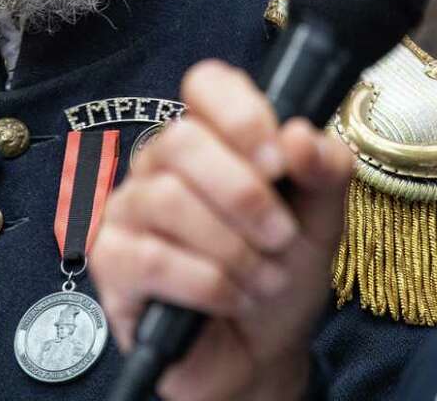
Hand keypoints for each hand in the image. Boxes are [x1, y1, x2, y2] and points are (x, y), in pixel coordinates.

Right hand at [91, 60, 354, 400]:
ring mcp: (129, 210)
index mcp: (213, 138)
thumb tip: (299, 135)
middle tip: (280, 236)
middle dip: (244, 194)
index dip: (241, 113)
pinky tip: (232, 298)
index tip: (279, 160)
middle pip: (180, 140)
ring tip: (264, 279)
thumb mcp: (323, 220)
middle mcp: (162, 164)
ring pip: (167, 199)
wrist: (261, 352)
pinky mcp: (111, 261)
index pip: (206, 83)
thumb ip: (325, 170)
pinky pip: (151, 257)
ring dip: (232, 248)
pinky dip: (207, 283)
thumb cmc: (281, 273)